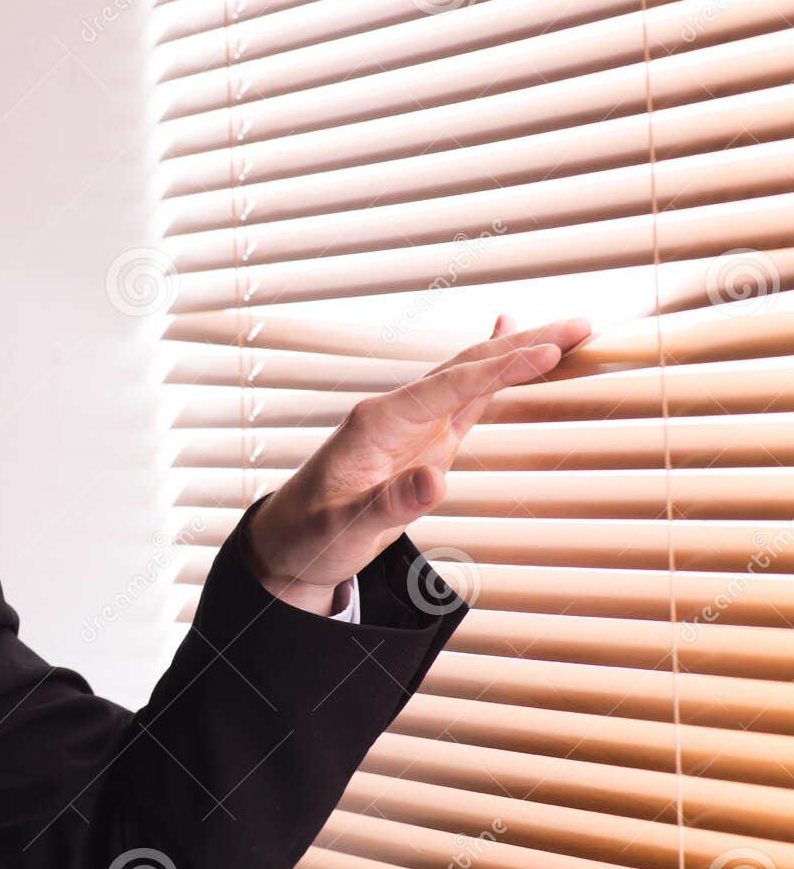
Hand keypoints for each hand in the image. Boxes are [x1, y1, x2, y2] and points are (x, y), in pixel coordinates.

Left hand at [243, 314, 592, 614]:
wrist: (287, 542)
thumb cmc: (311, 536)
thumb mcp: (346, 528)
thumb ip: (388, 504)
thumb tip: (434, 482)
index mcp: (377, 424)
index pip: (447, 388)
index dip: (498, 369)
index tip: (547, 352)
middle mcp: (396, 414)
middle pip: (465, 369)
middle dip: (522, 346)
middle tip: (580, 326)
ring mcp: (410, 424)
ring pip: (469, 377)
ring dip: (516, 353)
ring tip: (566, 331)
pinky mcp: (421, 441)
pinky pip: (462, 398)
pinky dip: (491, 372)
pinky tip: (511, 342)